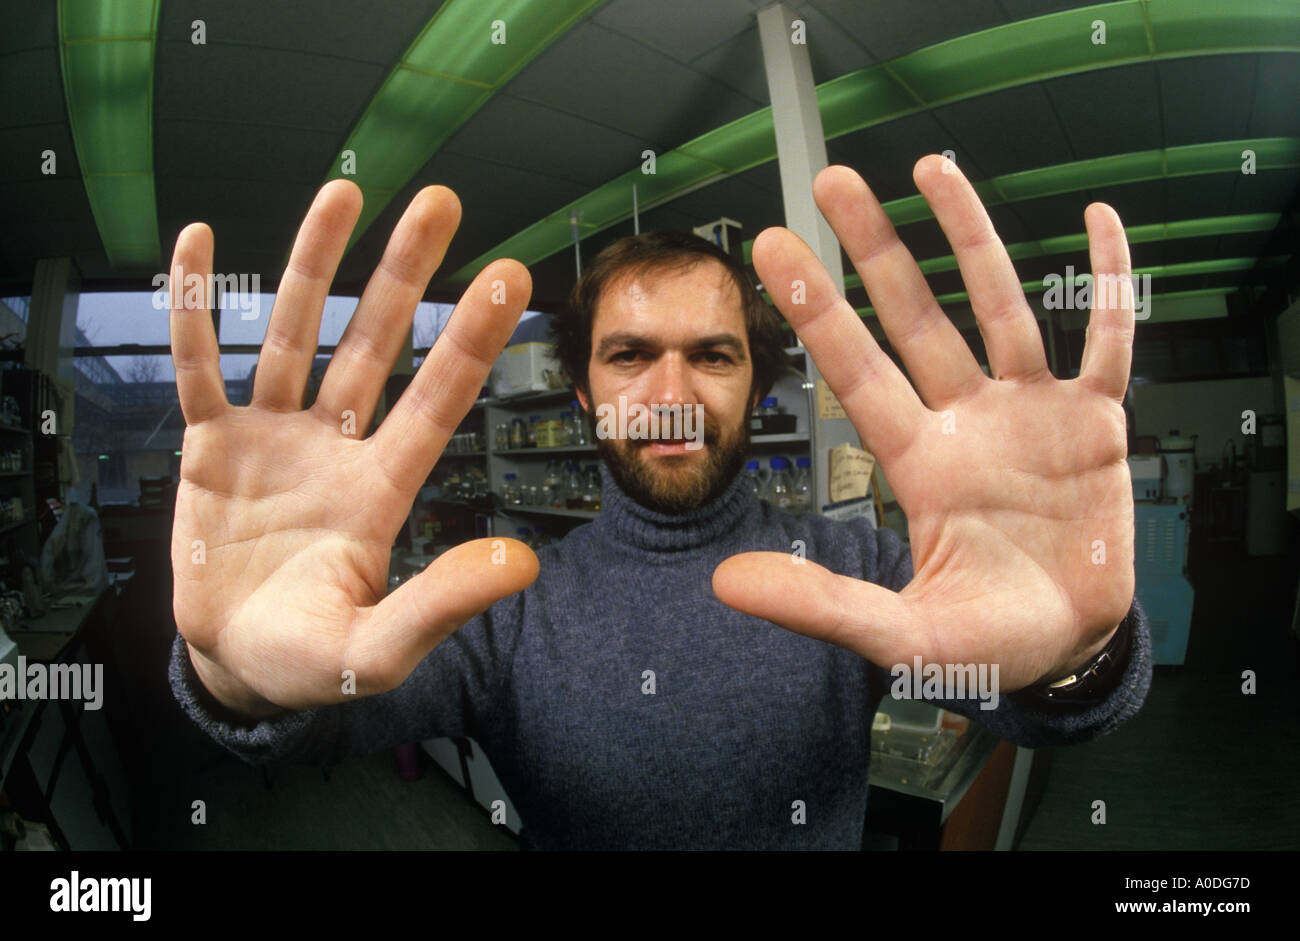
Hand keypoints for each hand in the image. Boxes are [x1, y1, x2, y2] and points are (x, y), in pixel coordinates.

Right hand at [169, 180, 538, 715]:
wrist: (235, 664)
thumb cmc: (311, 661)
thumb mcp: (378, 648)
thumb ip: (442, 604)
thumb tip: (523, 564)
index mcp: (382, 488)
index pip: (437, 400)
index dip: (471, 338)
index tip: (509, 274)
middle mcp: (335, 447)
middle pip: (375, 343)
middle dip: (404, 272)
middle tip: (439, 200)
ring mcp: (273, 438)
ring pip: (295, 333)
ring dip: (314, 264)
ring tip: (343, 191)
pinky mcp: (211, 444)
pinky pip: (200, 365)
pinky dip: (197, 309)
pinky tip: (200, 245)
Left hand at [713, 157, 1134, 691]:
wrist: (1068, 648)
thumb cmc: (986, 643)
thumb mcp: (902, 634)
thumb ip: (820, 605)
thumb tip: (724, 583)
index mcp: (917, 462)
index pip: (857, 371)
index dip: (816, 309)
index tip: (771, 247)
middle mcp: (967, 422)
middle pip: (915, 318)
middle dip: (876, 250)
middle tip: (834, 181)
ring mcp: (1032, 414)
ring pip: (1000, 307)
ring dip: (970, 238)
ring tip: (933, 169)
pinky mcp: (1097, 422)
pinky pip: (1108, 338)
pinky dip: (1109, 283)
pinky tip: (1099, 220)